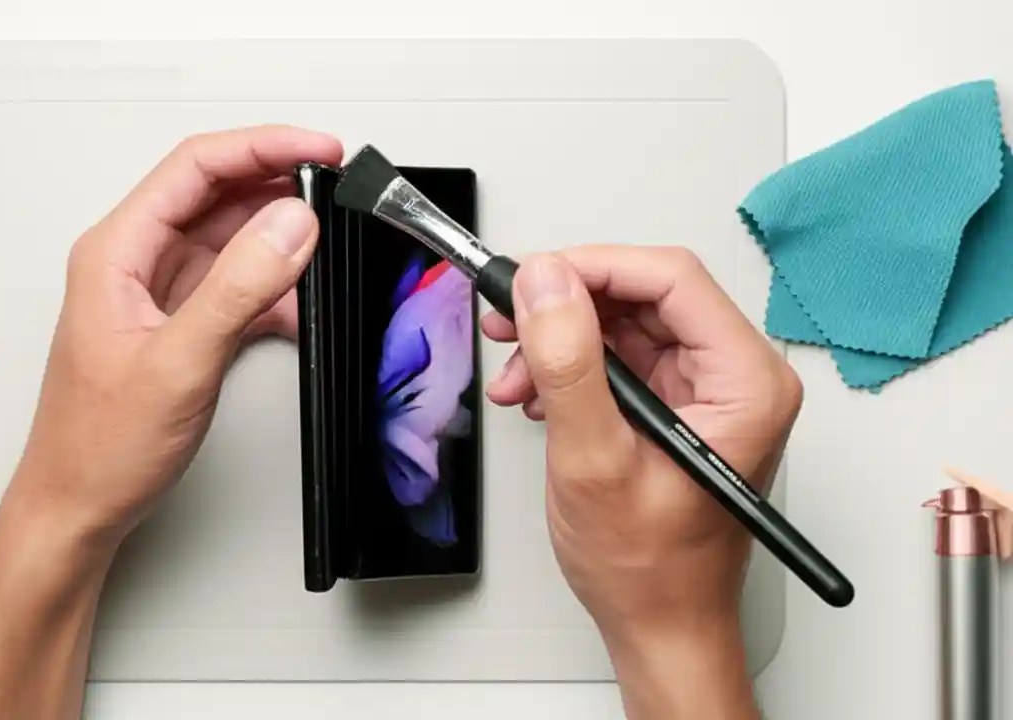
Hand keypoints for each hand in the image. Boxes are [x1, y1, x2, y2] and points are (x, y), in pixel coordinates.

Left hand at [9, 125, 342, 548]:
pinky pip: (234, 284)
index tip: (320, 151)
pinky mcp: (179, 322)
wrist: (79, 506)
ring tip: (323, 251)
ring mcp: (157, 292)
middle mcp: (134, 261)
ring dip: (279, 241)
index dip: (263, 147)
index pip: (196, 167)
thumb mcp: (178, 362)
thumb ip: (237, 288)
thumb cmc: (99, 445)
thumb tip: (289, 225)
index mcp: (116, 251)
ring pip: (230, 239)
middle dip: (278, 186)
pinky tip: (297, 306)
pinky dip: (271, 289)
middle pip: (216, 193)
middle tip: (335, 191)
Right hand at [484, 247, 800, 718]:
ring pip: (625, 322)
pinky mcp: (677, 405)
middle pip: (644, 294)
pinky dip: (570, 367)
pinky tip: (537, 394)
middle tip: (508, 318)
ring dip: (560, 339)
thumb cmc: (650, 570)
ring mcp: (706, 391)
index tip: (531, 279)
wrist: (660, 625)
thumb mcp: (593, 460)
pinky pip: (620, 357)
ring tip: (516, 373)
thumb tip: (545, 283)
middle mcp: (736, 377)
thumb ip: (568, 364)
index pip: (669, 279)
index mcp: (745, 382)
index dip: (592, 267)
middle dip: (567, 305)